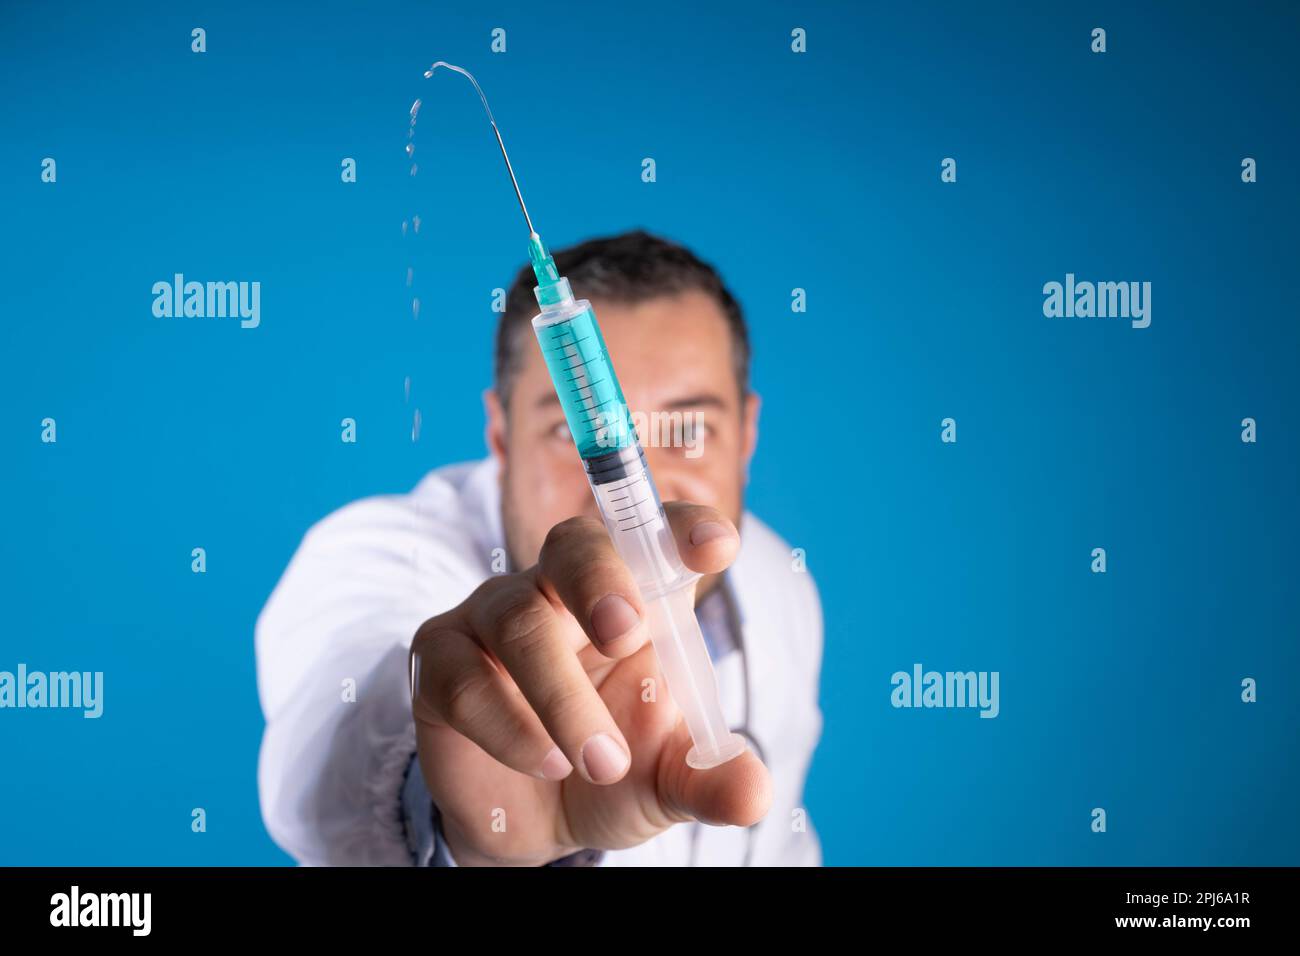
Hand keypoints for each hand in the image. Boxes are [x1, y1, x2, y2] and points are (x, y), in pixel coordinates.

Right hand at [408, 502, 772, 864]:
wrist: (535, 823)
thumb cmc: (611, 769)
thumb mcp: (668, 780)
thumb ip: (709, 779)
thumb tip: (754, 794)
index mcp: (634, 595)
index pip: (655, 534)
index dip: (683, 528)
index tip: (715, 547)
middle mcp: (560, 588)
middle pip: (573, 545)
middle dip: (601, 580)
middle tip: (628, 632)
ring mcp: (494, 616)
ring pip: (521, 623)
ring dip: (562, 697)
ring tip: (601, 763)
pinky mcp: (441, 660)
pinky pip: (466, 678)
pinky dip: (511, 727)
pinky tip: (545, 763)